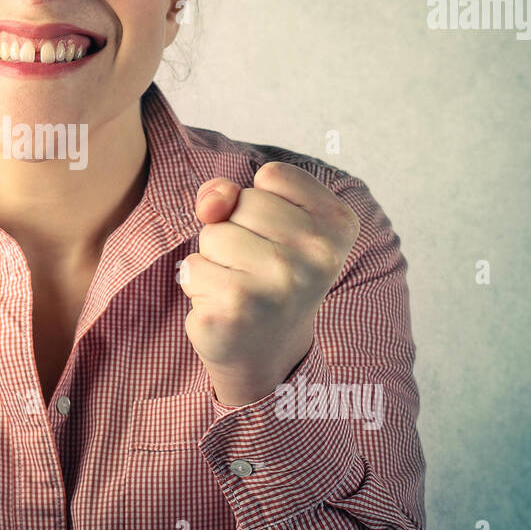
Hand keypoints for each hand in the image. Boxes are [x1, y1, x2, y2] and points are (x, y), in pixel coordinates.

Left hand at [179, 162, 360, 406]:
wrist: (267, 353)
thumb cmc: (265, 275)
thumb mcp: (264, 222)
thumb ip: (232, 192)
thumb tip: (210, 204)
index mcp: (338, 225)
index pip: (272, 175)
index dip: (261, 204)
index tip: (279, 239)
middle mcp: (318, 255)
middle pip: (242, 202)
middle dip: (235, 230)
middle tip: (257, 268)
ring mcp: (279, 284)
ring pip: (213, 233)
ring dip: (214, 258)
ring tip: (241, 285)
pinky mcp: (237, 308)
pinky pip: (192, 266)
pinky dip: (197, 283)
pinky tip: (224, 306)